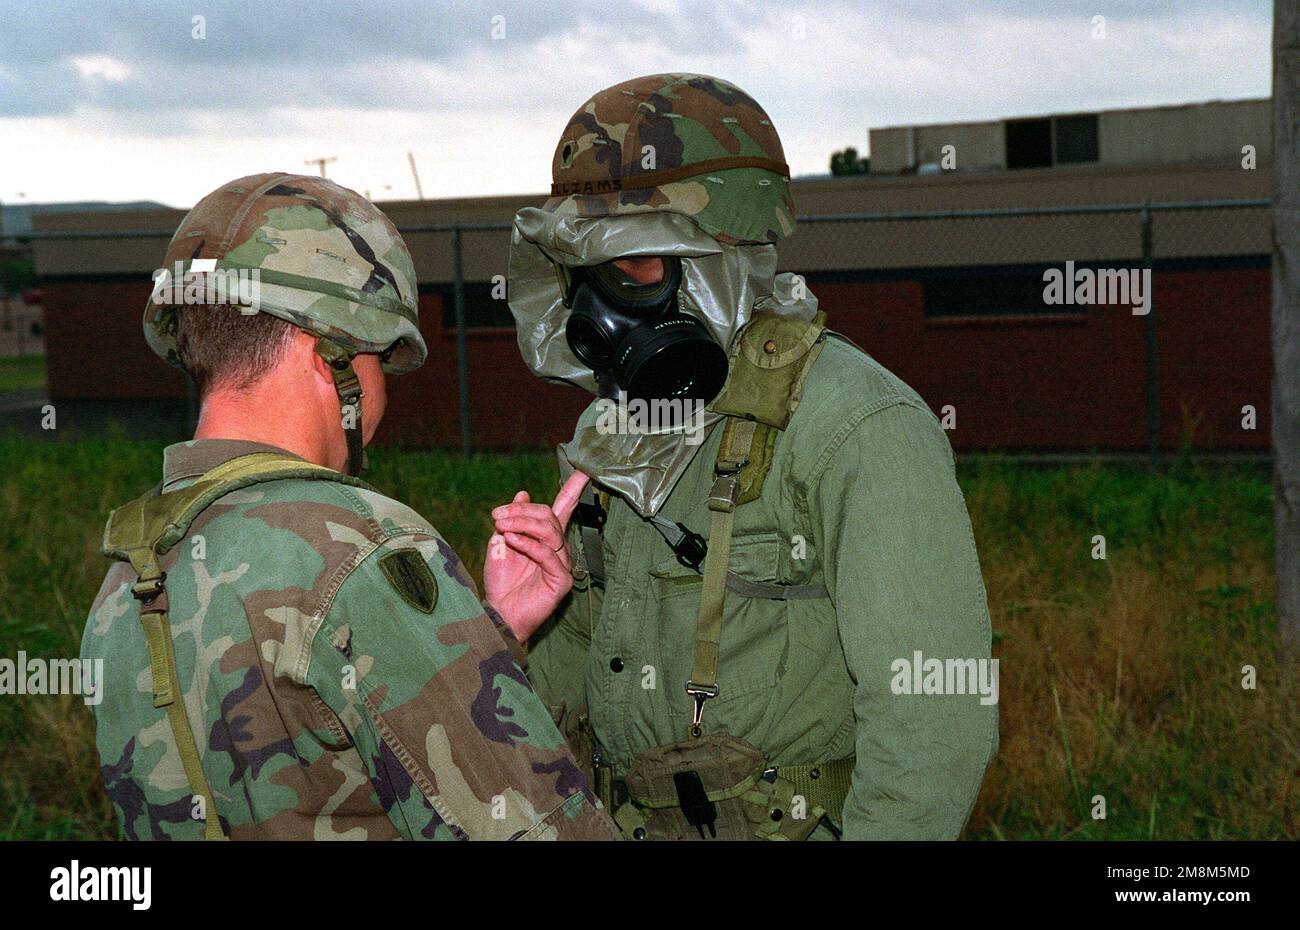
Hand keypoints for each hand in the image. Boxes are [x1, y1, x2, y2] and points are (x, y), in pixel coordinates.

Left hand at [483, 471, 589, 642]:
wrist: (498, 613)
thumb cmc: (501, 581)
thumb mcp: (501, 543)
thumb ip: (513, 520)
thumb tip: (522, 493)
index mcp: (546, 537)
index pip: (564, 508)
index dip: (573, 489)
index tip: (583, 469)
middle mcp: (558, 547)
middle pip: (548, 515)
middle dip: (521, 511)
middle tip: (497, 515)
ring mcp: (562, 563)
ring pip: (549, 531)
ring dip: (522, 524)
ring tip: (500, 526)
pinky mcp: (561, 580)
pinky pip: (547, 554)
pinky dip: (528, 544)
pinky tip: (511, 540)